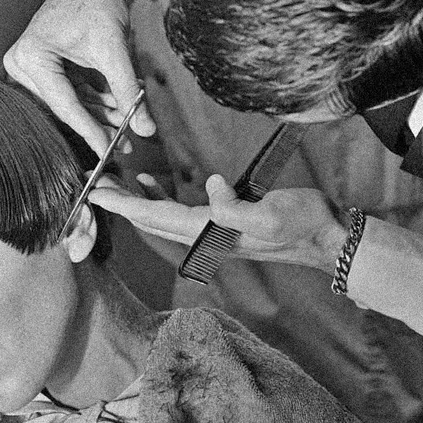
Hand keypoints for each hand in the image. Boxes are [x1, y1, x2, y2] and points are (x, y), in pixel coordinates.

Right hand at [4, 0, 155, 156]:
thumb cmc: (94, 3)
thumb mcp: (113, 49)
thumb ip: (127, 91)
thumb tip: (145, 129)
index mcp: (31, 57)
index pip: (65, 105)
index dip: (90, 132)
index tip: (110, 153)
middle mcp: (22, 64)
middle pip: (66, 107)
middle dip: (99, 123)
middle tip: (127, 143)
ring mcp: (30, 68)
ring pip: (71, 104)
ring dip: (100, 115)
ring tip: (128, 125)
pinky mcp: (44, 69)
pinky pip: (72, 94)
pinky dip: (96, 100)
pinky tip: (119, 108)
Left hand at [89, 174, 347, 273]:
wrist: (329, 240)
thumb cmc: (304, 223)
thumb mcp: (271, 214)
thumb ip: (236, 208)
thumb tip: (212, 187)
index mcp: (211, 231)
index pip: (156, 216)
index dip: (125, 203)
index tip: (96, 192)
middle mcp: (206, 235)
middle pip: (150, 220)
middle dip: (120, 203)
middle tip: (92, 184)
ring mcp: (213, 232)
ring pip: (161, 216)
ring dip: (135, 201)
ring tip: (112, 183)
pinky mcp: (223, 224)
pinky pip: (178, 211)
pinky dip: (159, 197)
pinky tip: (151, 182)